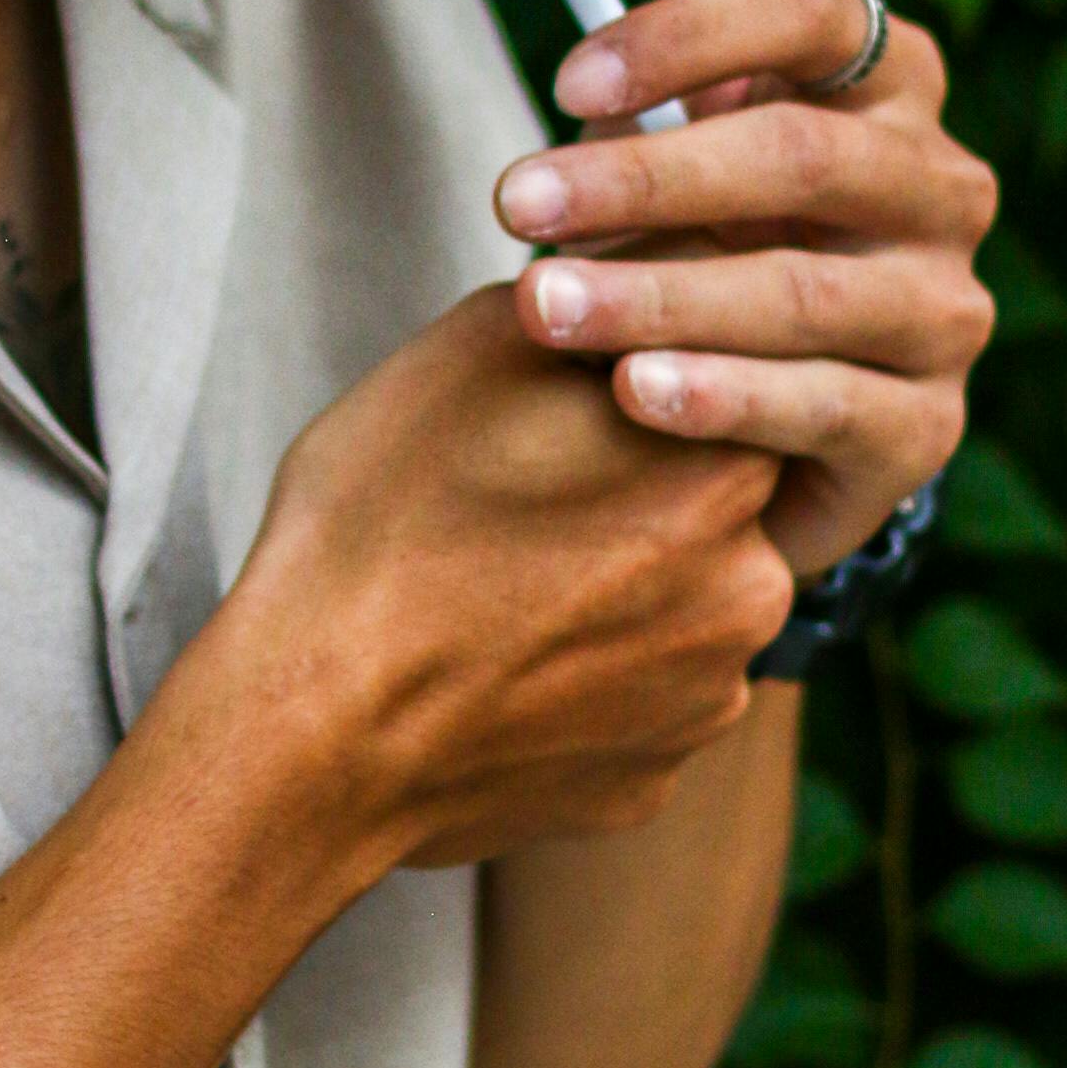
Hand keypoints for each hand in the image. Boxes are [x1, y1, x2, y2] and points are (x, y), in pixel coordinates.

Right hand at [203, 291, 797, 874]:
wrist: (315, 731)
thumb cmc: (383, 521)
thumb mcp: (480, 349)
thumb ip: (601, 301)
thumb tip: (648, 281)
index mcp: (725, 468)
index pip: (727, 392)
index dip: (642, 386)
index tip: (572, 397)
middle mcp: (751, 591)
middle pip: (712, 508)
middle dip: (633, 493)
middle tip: (518, 491)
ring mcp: (704, 703)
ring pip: (673, 612)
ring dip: (610, 592)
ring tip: (494, 584)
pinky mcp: (649, 785)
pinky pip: (629, 706)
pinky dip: (575, 682)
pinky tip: (492, 662)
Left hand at [489, 0, 995, 578]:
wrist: (734, 398)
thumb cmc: (712, 203)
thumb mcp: (716, 65)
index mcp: (896, 76)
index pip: (819, 12)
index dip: (691, 34)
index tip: (561, 77)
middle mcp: (944, 187)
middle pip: (805, 158)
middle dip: (649, 177)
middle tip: (515, 204)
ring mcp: (944, 314)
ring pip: (812, 293)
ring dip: (666, 295)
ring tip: (543, 311)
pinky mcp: (922, 432)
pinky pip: (831, 407)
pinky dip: (727, 398)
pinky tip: (634, 394)